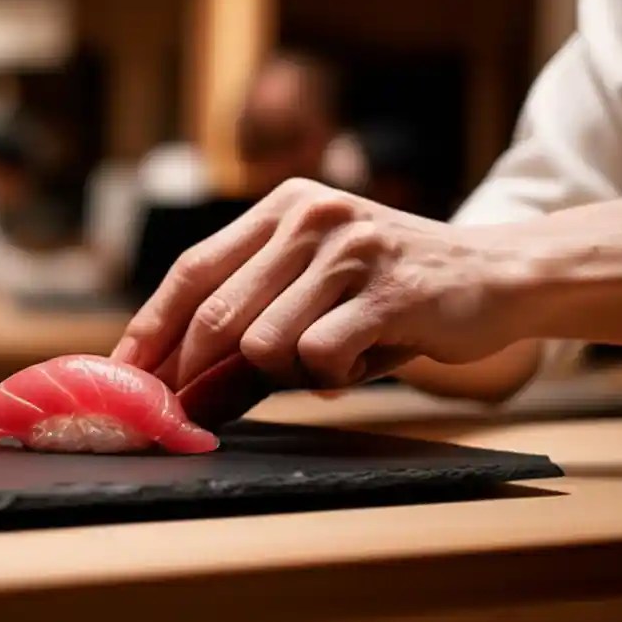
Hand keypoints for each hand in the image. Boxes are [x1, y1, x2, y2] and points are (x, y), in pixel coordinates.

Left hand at [113, 178, 527, 420]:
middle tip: (189, 413)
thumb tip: (180, 388)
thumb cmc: (390, 294)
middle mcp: (309, 217)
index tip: (123, 373)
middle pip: (215, 314)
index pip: (191, 270)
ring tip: (331, 358)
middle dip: (193, 376)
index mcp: (281, 208)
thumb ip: (253, 319)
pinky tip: (365, 359)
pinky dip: (334, 378)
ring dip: (288, 373)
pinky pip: (319, 358)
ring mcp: (348, 249)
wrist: (498, 276)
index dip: (151, 327)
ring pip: (265, 344)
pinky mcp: (388, 289)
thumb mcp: (316, 289)